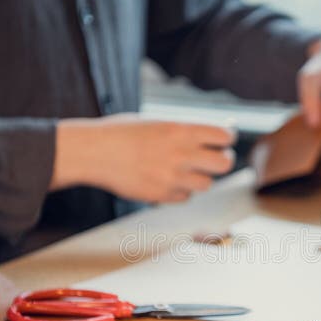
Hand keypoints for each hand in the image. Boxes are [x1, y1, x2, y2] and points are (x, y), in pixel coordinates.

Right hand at [51, 114, 234, 202]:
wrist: (93, 152)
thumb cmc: (121, 133)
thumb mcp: (155, 122)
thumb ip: (183, 131)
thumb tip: (209, 137)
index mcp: (180, 130)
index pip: (223, 136)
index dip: (227, 138)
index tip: (223, 140)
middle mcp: (181, 154)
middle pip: (224, 164)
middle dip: (223, 160)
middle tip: (217, 159)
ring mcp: (172, 177)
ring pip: (206, 184)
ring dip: (200, 178)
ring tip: (187, 171)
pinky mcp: (161, 195)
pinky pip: (184, 197)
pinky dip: (180, 191)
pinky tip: (167, 180)